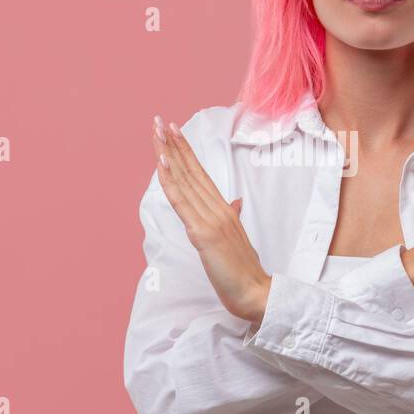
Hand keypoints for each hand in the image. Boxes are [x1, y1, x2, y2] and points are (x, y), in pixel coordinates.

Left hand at [152, 115, 270, 323]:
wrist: (256, 292)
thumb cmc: (245, 270)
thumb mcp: (236, 237)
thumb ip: (233, 216)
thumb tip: (235, 202)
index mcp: (224, 209)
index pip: (201, 174)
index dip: (186, 151)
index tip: (174, 131)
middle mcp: (218, 208)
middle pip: (191, 171)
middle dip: (173, 145)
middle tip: (159, 121)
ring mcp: (211, 219)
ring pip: (185, 181)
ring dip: (169, 155)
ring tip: (157, 133)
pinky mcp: (203, 234)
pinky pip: (183, 203)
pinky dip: (171, 181)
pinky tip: (163, 163)